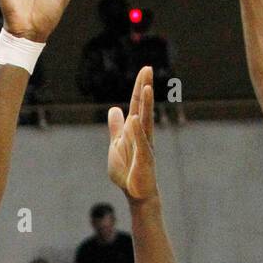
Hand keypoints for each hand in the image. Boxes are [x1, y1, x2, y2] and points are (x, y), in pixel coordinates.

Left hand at [108, 67, 157, 201]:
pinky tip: (135, 118)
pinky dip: (137, 131)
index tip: (144, 70)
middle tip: (147, 69)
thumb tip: (115, 109)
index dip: (139, 87)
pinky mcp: (144, 160)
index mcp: (135, 130)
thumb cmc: (128, 171)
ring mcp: (145, 146)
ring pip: (145, 122)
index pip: (137, 104)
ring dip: (146, 105)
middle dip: (144, 88)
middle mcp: (142, 135)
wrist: (136, 193)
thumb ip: (116, 127)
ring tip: (146, 88)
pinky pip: (141, 143)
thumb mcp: (116, 145)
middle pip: (143, 107)